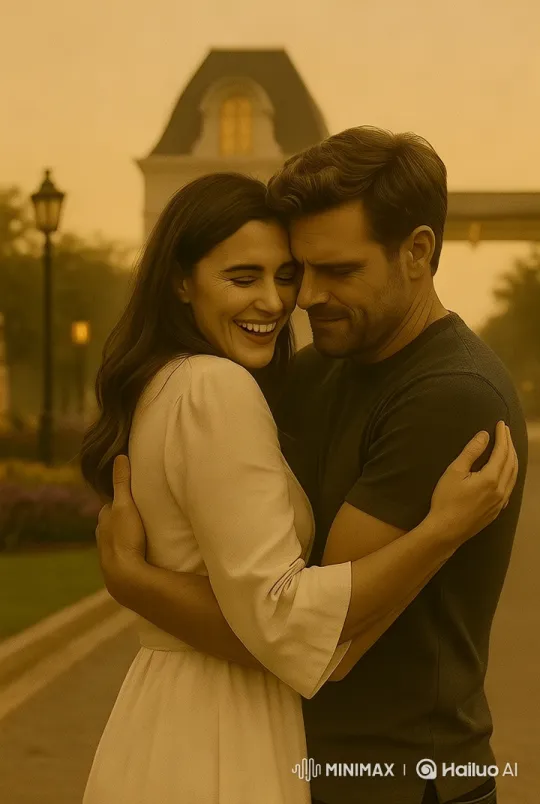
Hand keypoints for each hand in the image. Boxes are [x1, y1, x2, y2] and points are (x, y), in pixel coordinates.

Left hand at [95, 455, 147, 602]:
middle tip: (141, 515)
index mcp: (103, 519)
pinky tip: (141, 552)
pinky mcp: (118, 567)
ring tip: (143, 534)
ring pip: (118, 539)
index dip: (121, 500)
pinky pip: (124, 554)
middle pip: (113, 522)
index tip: (133, 497)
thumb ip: (122, 482)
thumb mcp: (125, 505)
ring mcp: (108, 553)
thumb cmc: (124, 537)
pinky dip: (130, 550)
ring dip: (127, 536)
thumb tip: (120, 456)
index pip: (110, 505)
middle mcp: (102, 536)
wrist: (125, 575)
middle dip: (123, 518)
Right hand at [429, 420, 517, 545]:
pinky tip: (506, 471)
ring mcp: (501, 501)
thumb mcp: (454, 472)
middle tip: (505, 431)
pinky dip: (511, 473)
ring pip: (514, 475)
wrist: (446, 530)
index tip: (501, 424)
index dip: (502, 436)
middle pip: (511, 462)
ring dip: (512, 458)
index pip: (502, 452)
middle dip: (509, 444)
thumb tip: (484, 435)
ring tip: (508, 446)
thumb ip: (471, 452)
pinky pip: (510, 487)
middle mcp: (501, 489)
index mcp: (491, 478)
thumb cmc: (446, 500)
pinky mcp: (497, 510)